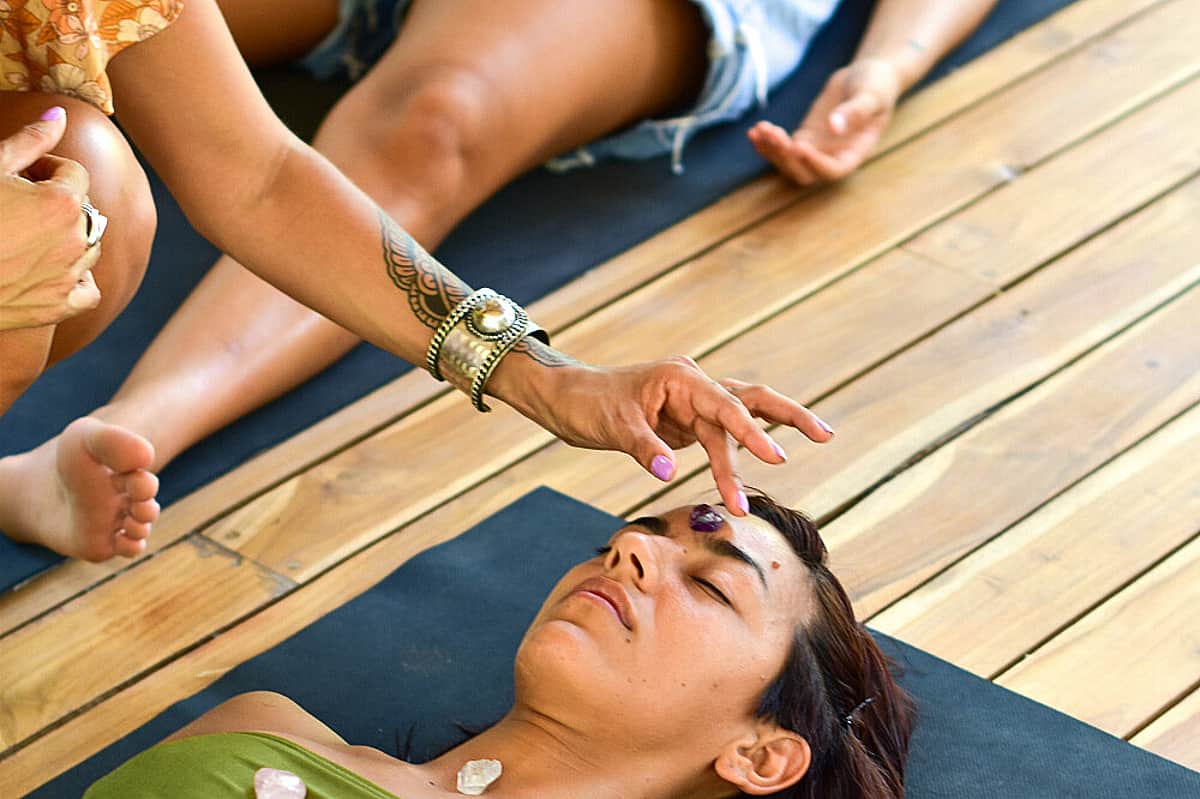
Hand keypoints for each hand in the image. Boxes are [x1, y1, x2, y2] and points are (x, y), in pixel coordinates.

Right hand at [0, 107, 101, 331]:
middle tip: (17, 207)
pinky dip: (76, 281)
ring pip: (89, 248)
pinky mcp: (60, 307)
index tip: (21, 177)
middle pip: (83, 210)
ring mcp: (70, 276)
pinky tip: (48, 271)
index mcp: (62, 202)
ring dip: (67, 239)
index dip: (46, 170)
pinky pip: (89, 291)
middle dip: (57, 204)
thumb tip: (59, 114)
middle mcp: (76, 239)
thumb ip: (30, 141)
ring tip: (27, 236)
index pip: (74, 173)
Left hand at [507, 353, 833, 515]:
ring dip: (765, 440)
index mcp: (680, 378)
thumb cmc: (588, 405)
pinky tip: (765, 457)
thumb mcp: (613, 427)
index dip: (752, 434)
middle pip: (751, 398)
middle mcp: (693, 385)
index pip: (725, 407)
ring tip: (813, 445)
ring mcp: (692, 401)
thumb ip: (646, 448)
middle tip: (826, 434)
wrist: (568, 399)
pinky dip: (740, 449)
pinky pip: (722, 434)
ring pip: (740, 418)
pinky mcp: (687, 420)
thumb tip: (669, 474)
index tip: (775, 458)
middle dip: (788, 416)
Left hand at [748, 58, 901, 185]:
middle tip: (776, 135)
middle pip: (805, 173)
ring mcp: (816, 148)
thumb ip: (855, 111)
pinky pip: (781, 148)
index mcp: (855, 153)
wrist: (867, 76)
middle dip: (787, 158)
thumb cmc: (877, 85)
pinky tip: (754, 131)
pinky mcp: (804, 137)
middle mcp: (834, 157)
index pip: (833, 170)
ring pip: (788, 163)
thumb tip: (834, 127)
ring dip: (772, 150)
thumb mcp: (871, 95)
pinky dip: (766, 142)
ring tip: (760, 130)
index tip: (798, 145)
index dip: (814, 163)